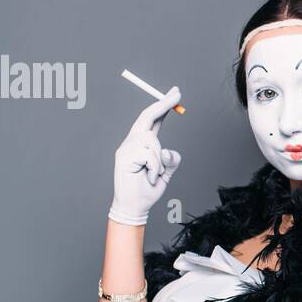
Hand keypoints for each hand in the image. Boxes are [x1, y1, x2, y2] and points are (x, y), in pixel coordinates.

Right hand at [108, 87, 183, 225]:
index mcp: (140, 144)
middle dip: (163, 103)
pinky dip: (155, 168)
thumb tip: (169, 151)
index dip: (163, 106)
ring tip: (153, 175)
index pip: (152, 120)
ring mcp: (126, 149)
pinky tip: (147, 177)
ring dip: (159, 161)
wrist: (134, 208)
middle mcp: (131, 142)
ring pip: (152, 141)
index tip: (175, 94)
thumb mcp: (165, 172)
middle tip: (177, 93)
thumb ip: (170, 160)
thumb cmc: (147, 190)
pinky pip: (150, 155)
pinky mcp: (124, 157)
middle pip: (146, 117)